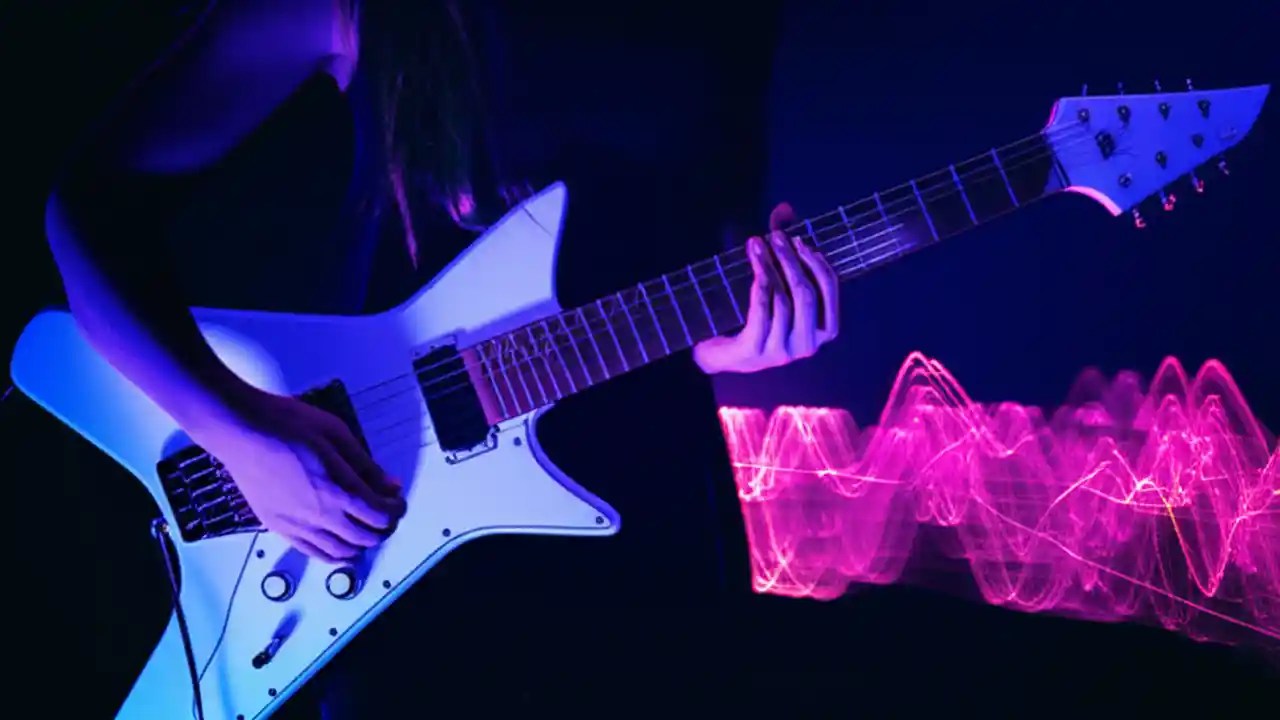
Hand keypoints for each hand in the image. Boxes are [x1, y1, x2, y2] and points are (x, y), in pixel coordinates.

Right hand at [193, 390, 405, 561]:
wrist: (242, 429)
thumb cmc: (286, 424)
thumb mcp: (337, 434)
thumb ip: (366, 465)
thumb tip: (389, 485)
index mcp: (338, 488)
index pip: (380, 515)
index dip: (395, 510)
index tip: (396, 501)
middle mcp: (319, 513)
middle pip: (366, 537)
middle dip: (384, 527)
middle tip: (386, 514)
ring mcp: (297, 524)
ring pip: (342, 551)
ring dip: (362, 543)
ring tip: (366, 528)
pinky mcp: (279, 527)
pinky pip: (315, 553)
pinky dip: (335, 554)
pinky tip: (341, 545)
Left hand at [693, 203, 839, 373]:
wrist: (717, 350)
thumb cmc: (753, 313)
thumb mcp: (775, 283)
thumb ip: (784, 250)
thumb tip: (785, 208)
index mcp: (822, 330)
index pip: (830, 291)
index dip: (818, 262)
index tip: (800, 240)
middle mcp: (807, 345)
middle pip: (806, 294)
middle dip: (792, 261)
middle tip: (776, 237)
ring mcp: (781, 352)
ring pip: (783, 301)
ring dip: (770, 267)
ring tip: (757, 244)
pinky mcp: (755, 353)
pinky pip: (762, 312)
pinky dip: (760, 284)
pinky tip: (754, 266)